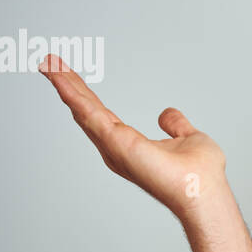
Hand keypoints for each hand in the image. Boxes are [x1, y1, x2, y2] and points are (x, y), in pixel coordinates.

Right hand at [38, 53, 227, 219]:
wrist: (202, 189)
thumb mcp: (187, 138)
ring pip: (82, 108)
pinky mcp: (115, 141)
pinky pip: (89, 112)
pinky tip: (60, 78)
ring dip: (65, 84)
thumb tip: (166, 114)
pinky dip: (72, 93)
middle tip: (50, 62)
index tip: (70, 75)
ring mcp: (113, 145)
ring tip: (49, 63)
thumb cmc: (200, 175)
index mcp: (129, 145)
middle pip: (85, 109)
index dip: (85, 95)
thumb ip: (175, 125)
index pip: (101, 114)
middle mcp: (115, 147)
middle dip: (68, 85)